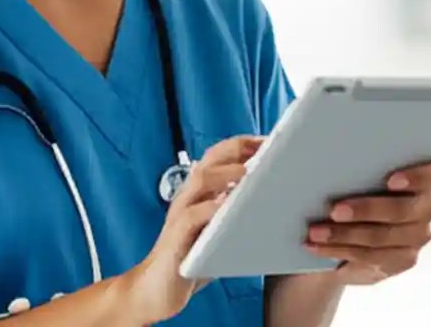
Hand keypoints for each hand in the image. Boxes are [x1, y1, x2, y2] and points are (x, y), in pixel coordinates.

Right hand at [122, 135, 261, 323]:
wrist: (155, 290)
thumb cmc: (192, 258)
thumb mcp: (220, 231)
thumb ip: (238, 214)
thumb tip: (275, 202)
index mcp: (200, 192)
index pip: (220, 156)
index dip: (244, 144)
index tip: (271, 141)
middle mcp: (189, 197)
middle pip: (211, 159)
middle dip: (237, 148)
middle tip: (264, 147)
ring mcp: (180, 215)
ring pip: (199, 180)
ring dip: (225, 173)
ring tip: (246, 171)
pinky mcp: (175, 238)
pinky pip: (191, 217)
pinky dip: (209, 208)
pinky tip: (225, 206)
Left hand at [305, 161, 430, 285]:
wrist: (348, 227)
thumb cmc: (357, 186)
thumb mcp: (361, 171)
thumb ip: (362, 164)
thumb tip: (331, 152)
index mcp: (426, 178)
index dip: (421, 177)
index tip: (390, 180)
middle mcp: (427, 208)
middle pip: (405, 210)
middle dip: (367, 210)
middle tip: (334, 210)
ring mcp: (417, 237)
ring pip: (382, 237)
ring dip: (344, 234)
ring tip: (315, 231)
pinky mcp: (402, 260)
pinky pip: (371, 257)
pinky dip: (339, 250)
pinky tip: (317, 246)